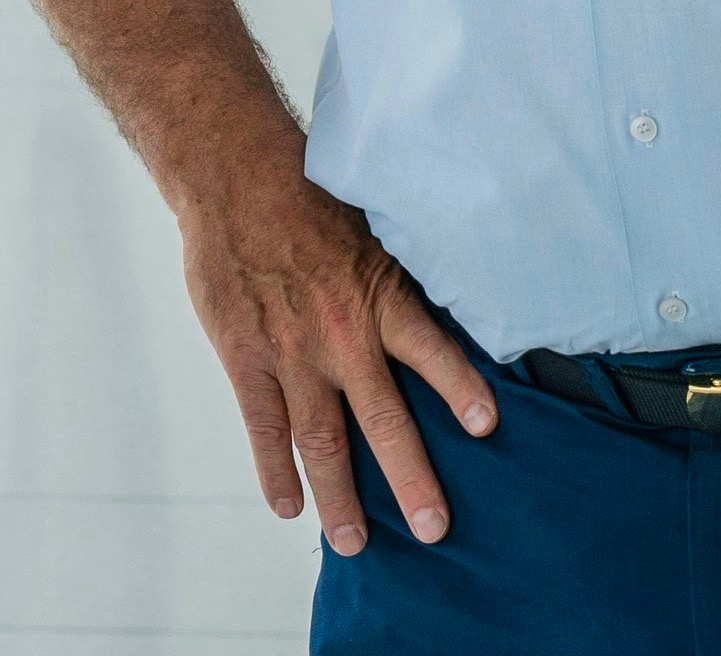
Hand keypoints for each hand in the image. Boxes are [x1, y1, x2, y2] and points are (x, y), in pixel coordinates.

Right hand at [185, 170, 495, 554]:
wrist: (233, 177)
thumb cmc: (308, 196)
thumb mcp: (373, 227)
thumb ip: (401, 278)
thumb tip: (449, 306)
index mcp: (378, 296)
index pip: (430, 349)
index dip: (459, 387)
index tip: (486, 426)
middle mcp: (340, 333)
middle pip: (381, 419)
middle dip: (409, 478)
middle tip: (433, 528)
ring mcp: (291, 353)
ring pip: (320, 440)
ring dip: (339, 496)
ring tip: (353, 543)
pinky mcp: (246, 359)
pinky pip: (264, 428)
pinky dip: (275, 471)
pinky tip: (289, 507)